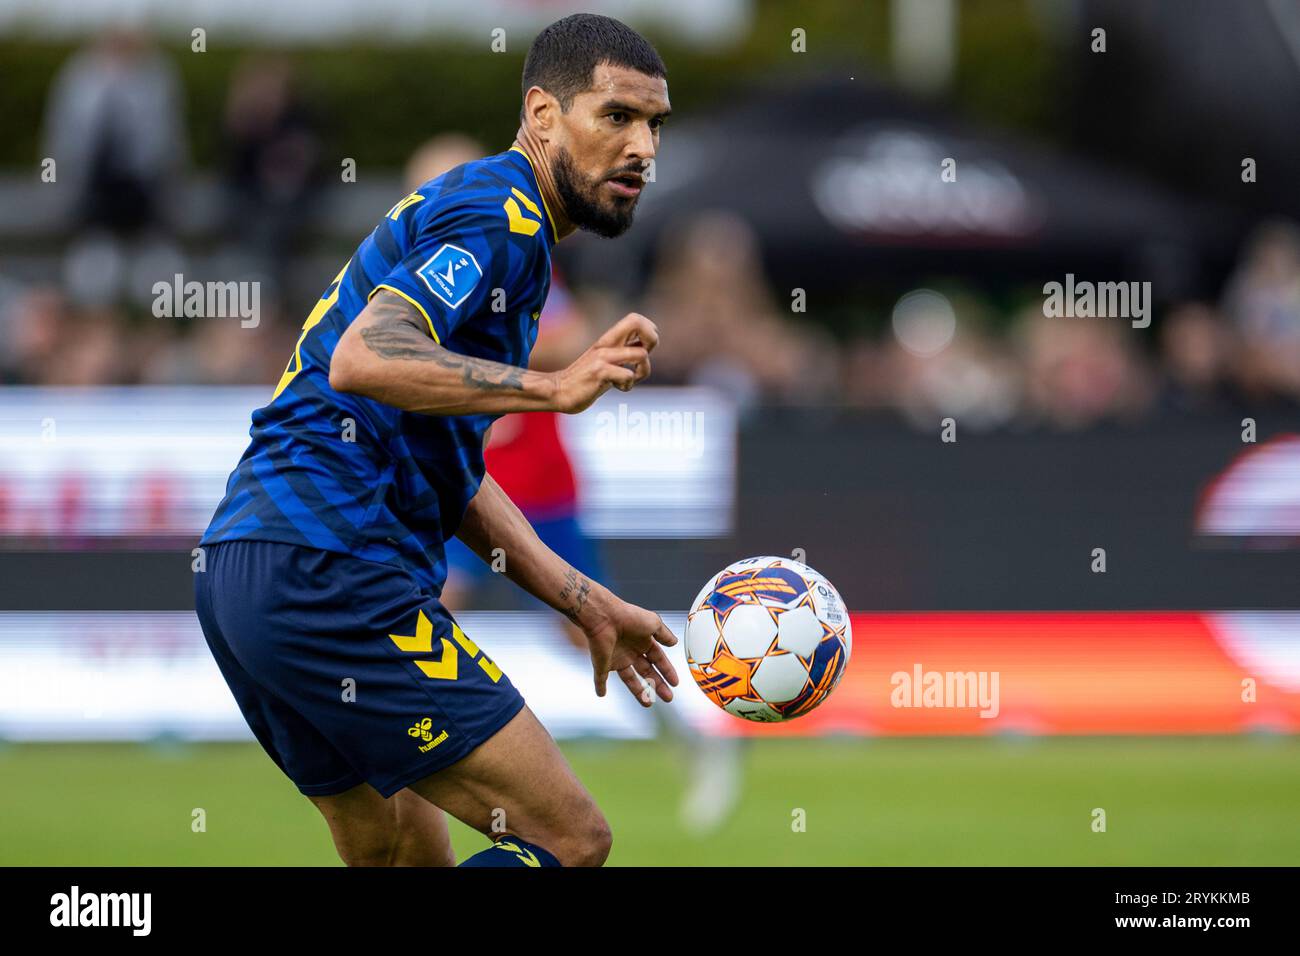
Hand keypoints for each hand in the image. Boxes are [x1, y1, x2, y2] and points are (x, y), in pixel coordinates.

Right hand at [549, 313, 657, 413]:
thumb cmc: (585, 380)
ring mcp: (602, 357)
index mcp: (608, 340)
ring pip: (641, 354)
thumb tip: (645, 350)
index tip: (645, 349)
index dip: (649, 331)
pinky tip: (617, 388)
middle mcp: (606, 344)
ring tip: (630, 379)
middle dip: (652, 339)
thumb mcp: (605, 362)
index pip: (635, 318)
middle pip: (637, 321)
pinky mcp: (599, 372)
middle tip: (643, 359)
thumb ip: (622, 354)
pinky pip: (627, 375)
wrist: (558, 391)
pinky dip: (628, 385)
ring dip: (643, 371)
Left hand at [580, 591, 679, 706]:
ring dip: (638, 691)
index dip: (667, 671)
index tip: (675, 683)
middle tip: (668, 698)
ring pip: (629, 679)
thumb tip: (675, 642)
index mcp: (643, 641)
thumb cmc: (629, 616)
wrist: (604, 616)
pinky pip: (600, 678)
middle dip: (658, 685)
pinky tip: (601, 693)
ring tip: (648, 703)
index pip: (658, 660)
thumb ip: (664, 634)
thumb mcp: (653, 623)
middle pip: (646, 672)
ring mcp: (616, 658)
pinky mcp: (602, 664)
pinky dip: (600, 686)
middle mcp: (630, 651)